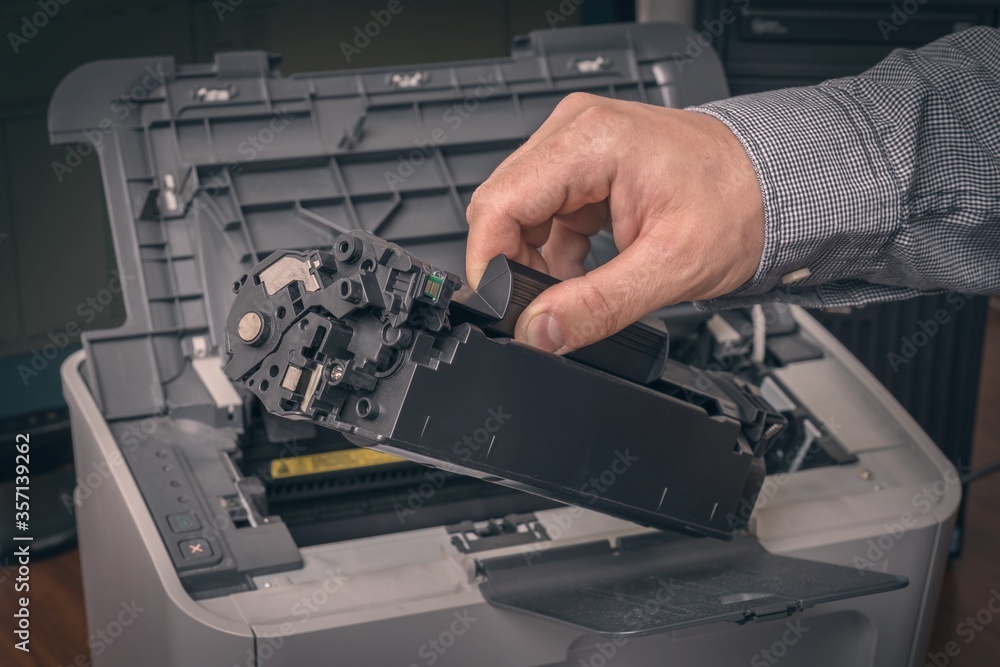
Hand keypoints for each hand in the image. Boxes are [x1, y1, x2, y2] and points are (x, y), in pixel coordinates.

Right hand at [465, 92, 764, 353]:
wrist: (776, 185)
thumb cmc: (740, 205)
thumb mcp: (668, 266)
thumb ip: (597, 304)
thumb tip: (539, 332)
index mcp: (590, 140)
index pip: (500, 202)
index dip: (489, 262)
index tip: (500, 309)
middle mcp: (575, 132)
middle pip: (503, 207)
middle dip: (513, 266)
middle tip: (541, 310)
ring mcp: (578, 148)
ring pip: (520, 215)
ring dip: (534, 262)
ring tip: (572, 294)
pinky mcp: (586, 170)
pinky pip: (544, 215)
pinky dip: (553, 253)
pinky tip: (580, 277)